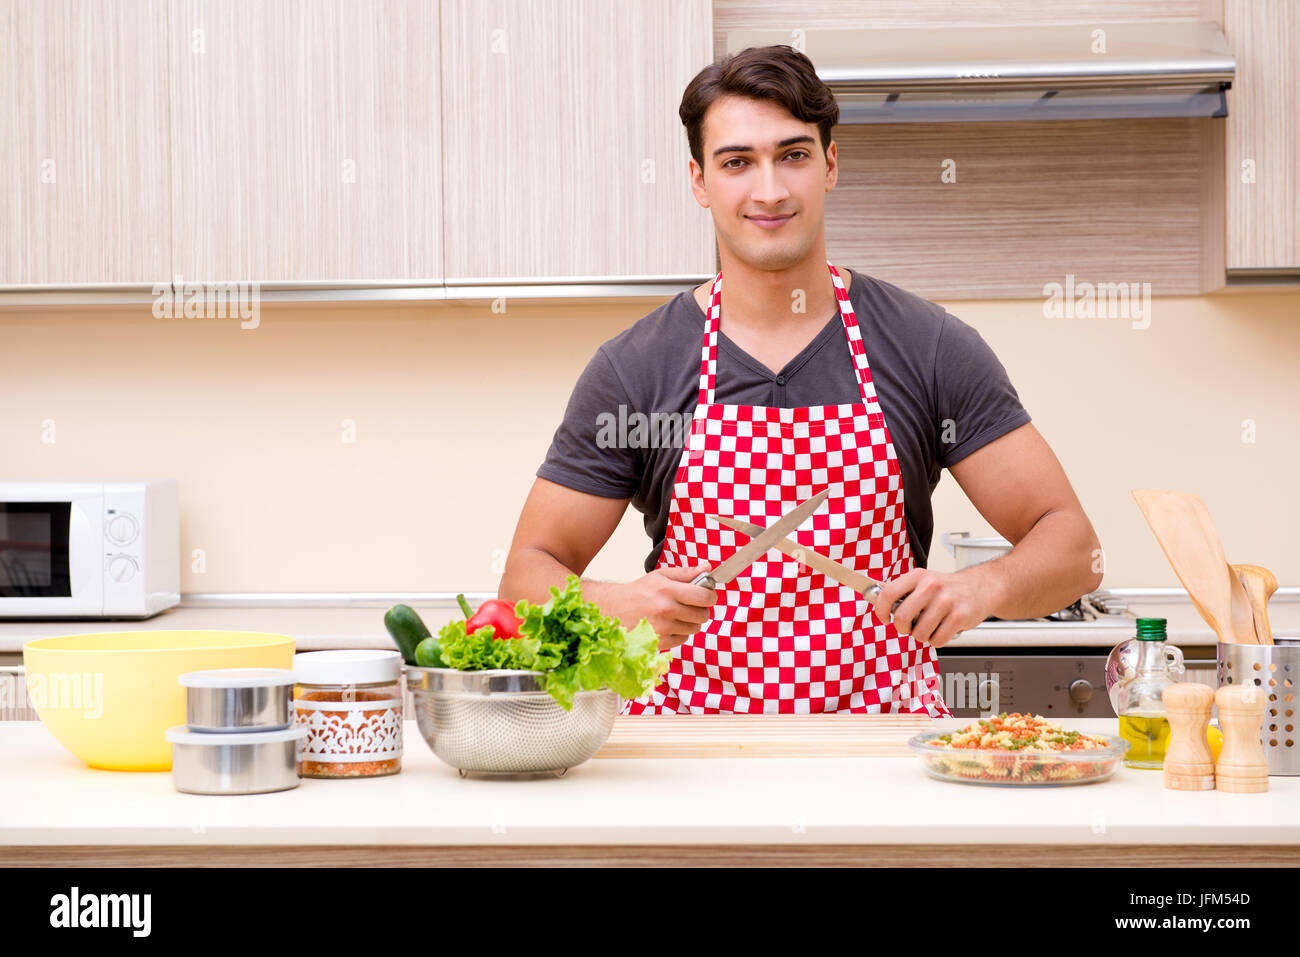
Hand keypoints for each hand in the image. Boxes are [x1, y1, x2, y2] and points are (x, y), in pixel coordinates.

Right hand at [589, 565, 717, 650]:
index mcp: (667, 590)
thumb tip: (707, 567)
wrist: (612, 609)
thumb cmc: (638, 591)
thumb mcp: (660, 576)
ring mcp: (663, 628)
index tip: (706, 595)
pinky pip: (684, 639)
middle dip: (701, 609)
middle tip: (691, 605)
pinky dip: (680, 633)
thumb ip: (686, 573)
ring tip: (676, 614)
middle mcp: (666, 609)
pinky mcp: (659, 642)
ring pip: (695, 628)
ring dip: (690, 622)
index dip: (710, 596)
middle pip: (703, 615)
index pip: (704, 597)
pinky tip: (669, 625)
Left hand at [871, 567, 996, 647]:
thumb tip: (875, 596)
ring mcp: (946, 601)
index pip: (888, 593)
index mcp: (918, 576)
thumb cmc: (948, 588)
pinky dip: (937, 640)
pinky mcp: (960, 616)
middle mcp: (931, 586)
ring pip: (920, 633)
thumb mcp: (923, 580)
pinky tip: (942, 629)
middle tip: (908, 626)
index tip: (884, 618)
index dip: (881, 611)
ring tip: (930, 626)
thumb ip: (902, 589)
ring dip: (922, 635)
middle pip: (902, 617)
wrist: (981, 586)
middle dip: (902, 628)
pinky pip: (937, 640)